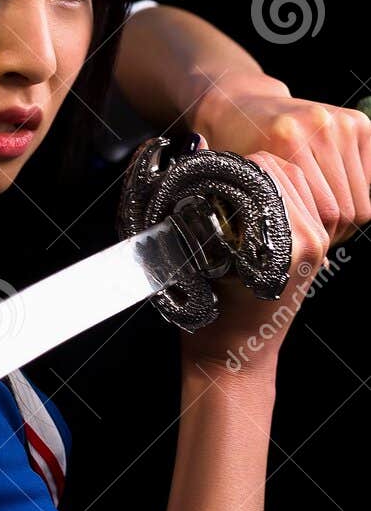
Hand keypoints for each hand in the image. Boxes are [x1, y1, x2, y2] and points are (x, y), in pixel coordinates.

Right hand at [179, 139, 354, 372]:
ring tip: (237, 196)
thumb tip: (200, 154)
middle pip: (284, 169)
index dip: (233, 166)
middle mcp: (308, 238)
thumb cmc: (209, 319)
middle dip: (250, 170)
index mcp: (284, 240)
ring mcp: (316, 242)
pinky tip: (255, 209)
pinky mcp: (315, 248)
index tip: (211, 179)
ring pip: (295, 180)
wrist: (233, 356)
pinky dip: (278, 195)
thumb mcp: (196, 259)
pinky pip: (302, 201)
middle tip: (222, 185)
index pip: (264, 170)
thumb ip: (201, 207)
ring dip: (265, 179)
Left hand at [192, 71, 370, 245]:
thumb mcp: (237, 180)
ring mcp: (340, 123)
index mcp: (286, 141)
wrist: (243, 105)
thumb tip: (288, 256)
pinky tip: (332, 198)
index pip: (326, 213)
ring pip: (361, 197)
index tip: (303, 247)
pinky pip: (369, 178)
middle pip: (347, 207)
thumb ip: (255, 209)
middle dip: (333, 232)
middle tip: (313, 238)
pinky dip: (354, 194)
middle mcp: (319, 127)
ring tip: (320, 221)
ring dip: (345, 216)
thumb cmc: (235, 150)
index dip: (319, 239)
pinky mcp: (356, 122)